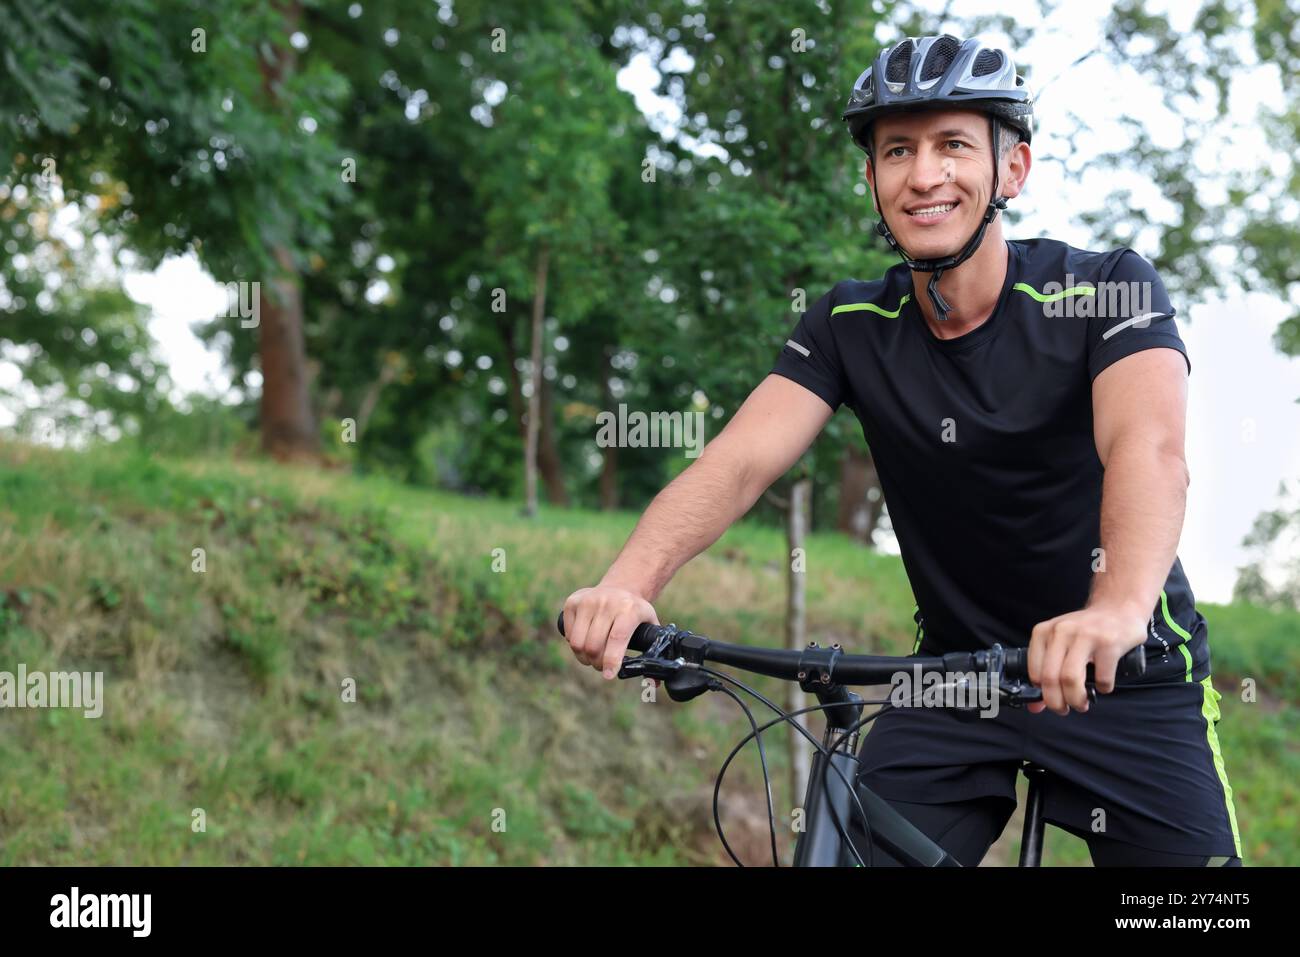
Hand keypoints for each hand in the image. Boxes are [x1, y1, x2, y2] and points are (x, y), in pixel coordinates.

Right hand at [561, 584, 659, 680]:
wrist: (620, 587)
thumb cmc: (635, 613)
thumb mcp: (650, 626)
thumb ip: (654, 653)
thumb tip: (654, 685)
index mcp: (629, 610)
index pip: (616, 639)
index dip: (611, 660)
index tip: (609, 675)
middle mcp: (607, 603)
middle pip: (594, 645)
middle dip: (596, 663)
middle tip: (601, 666)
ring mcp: (587, 601)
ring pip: (577, 643)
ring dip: (583, 657)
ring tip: (591, 657)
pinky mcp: (572, 602)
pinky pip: (568, 635)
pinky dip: (575, 645)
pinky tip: (584, 641)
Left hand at [1026, 603, 1147, 714]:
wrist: (1119, 609)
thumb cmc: (1085, 632)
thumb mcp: (1059, 645)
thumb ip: (1046, 672)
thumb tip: (1035, 707)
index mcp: (1044, 632)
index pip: (1035, 672)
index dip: (1042, 694)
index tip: (1050, 701)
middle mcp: (1062, 632)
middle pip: (1050, 678)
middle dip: (1056, 702)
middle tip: (1065, 709)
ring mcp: (1086, 636)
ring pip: (1071, 679)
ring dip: (1076, 700)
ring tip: (1082, 704)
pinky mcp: (1109, 644)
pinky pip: (1102, 678)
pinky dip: (1102, 689)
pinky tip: (1103, 685)